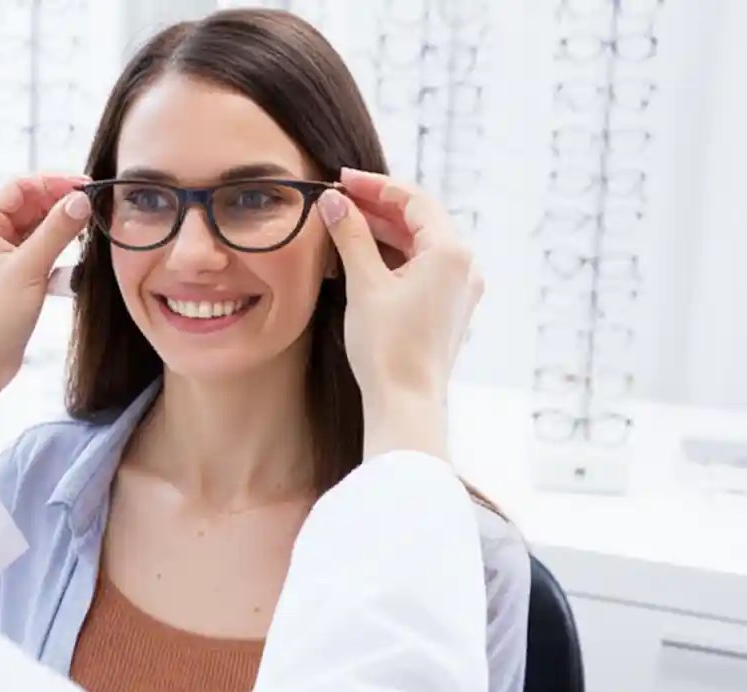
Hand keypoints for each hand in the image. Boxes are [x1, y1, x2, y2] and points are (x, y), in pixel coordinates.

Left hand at [0, 174, 90, 447]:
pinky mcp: (14, 273)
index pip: (21, 186)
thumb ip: (57, 230)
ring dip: (63, 230)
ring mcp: (1, 254)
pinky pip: (41, 251)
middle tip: (95, 209)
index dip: (54, 182)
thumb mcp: (30, 268)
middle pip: (31, 204)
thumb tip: (81, 199)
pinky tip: (75, 266)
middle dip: (62, 205)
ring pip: (39, 228)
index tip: (86, 187)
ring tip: (90, 233)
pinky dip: (59, 253)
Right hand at [319, 168, 484, 459]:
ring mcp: (460, 289)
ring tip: (344, 225)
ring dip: (383, 232)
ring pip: (420, 244)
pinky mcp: (449, 309)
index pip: (414, 200)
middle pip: (419, 219)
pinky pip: (422, 267)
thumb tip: (334, 202)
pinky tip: (362, 257)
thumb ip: (351, 236)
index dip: (376, 186)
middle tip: (339, 200)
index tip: (342, 180)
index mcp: (451, 252)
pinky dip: (393, 256)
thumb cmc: (388, 347)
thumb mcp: (364, 284)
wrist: (406, 404)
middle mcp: (465, 266)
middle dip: (377, 207)